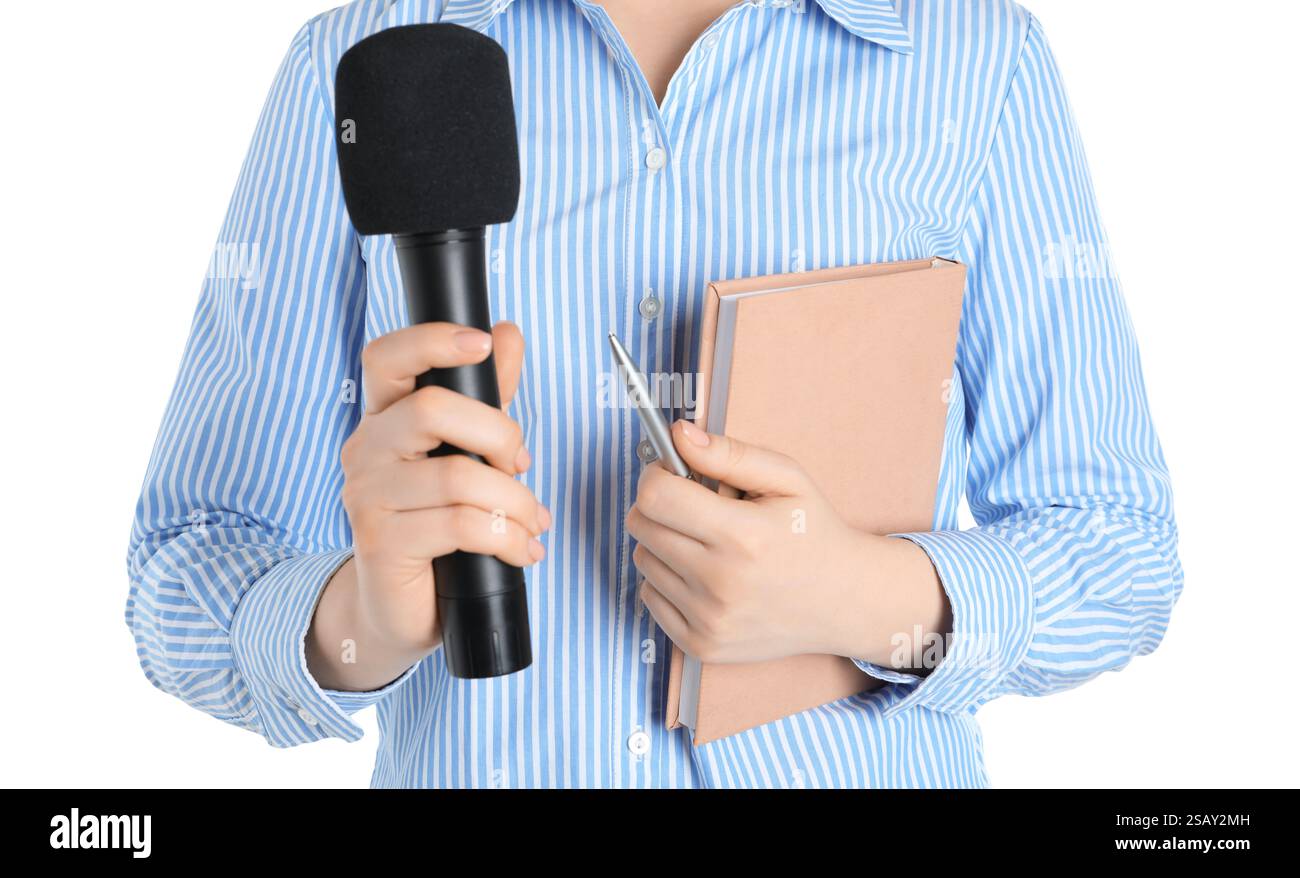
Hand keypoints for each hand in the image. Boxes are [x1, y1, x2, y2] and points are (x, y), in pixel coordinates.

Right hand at [307, 321, 549, 690]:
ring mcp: (367, 495)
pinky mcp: (382, 541)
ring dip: (515, 502)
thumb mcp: (466, 453)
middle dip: (500, 434)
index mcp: (384, 418)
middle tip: (523, 465)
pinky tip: (522, 550)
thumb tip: (508, 332)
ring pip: (458, 475)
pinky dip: (508, 538)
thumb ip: (486, 397)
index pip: (387, 358)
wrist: (399, 609)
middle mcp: (365, 448)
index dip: (432, 341)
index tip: (483, 344)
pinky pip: (460, 526)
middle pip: (433, 409)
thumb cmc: (436, 525)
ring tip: (533, 523)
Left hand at [627, 421, 948, 667]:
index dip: (656, 476)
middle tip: (692, 506)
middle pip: (642, 527)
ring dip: (663, 544)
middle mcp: (721, 583)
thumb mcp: (786, 479)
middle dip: (658, 506)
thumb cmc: (812, 533)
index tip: (671, 473)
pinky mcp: (701, 645)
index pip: (655, 497)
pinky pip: (649, 598)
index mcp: (742, 536)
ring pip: (643, 561)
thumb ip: (729, 454)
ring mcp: (709, 619)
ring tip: (705, 543)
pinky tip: (702, 575)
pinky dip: (666, 581)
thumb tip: (678, 435)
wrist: (844, 601)